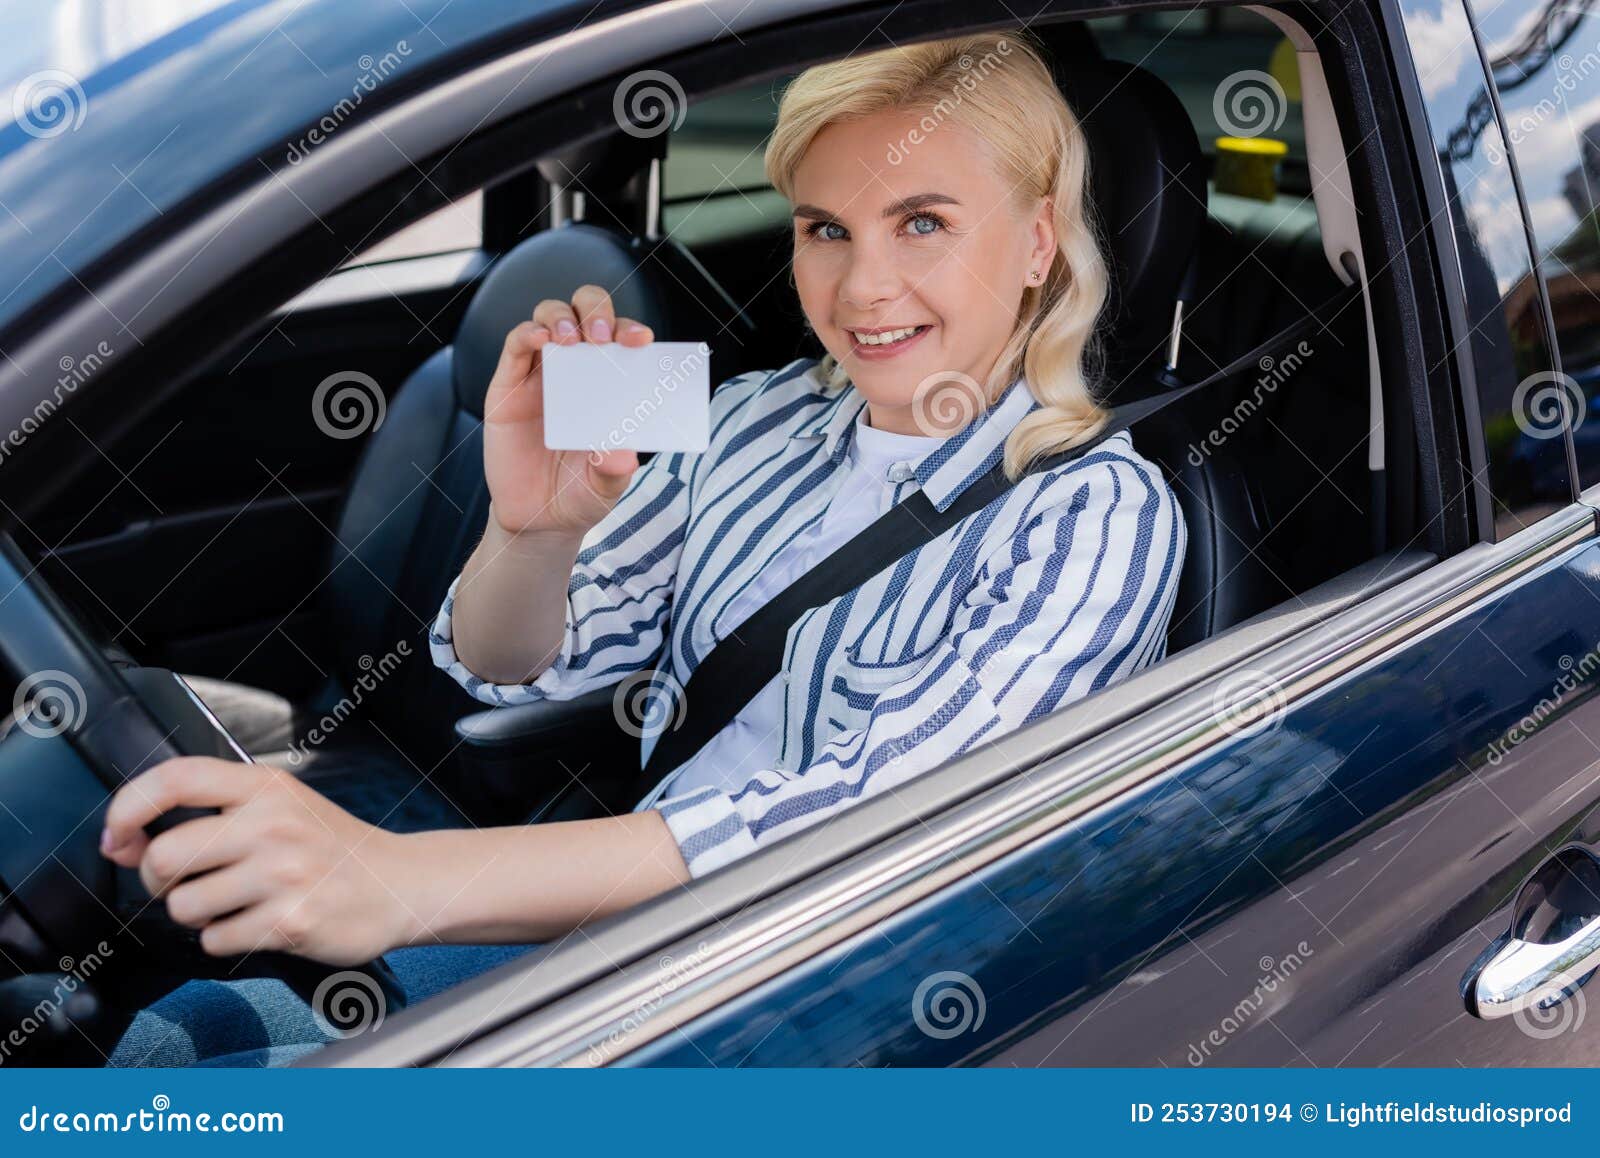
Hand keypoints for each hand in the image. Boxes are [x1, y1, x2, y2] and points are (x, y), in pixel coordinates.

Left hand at [100, 757, 411, 966]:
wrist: (401, 883)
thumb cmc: (333, 847)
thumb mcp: (281, 806)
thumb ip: (213, 811)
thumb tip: (125, 838)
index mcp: (265, 787)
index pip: (175, 779)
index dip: (129, 807)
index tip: (118, 836)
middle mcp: (273, 824)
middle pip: (165, 856)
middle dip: (162, 881)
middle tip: (190, 882)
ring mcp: (284, 873)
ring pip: (184, 906)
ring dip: (197, 915)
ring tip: (233, 905)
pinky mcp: (291, 920)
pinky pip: (216, 940)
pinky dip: (226, 940)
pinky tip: (257, 924)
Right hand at [483, 283, 655, 536]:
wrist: (536, 518)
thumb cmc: (579, 493)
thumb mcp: (605, 486)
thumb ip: (615, 470)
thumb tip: (624, 454)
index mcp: (610, 383)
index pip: (622, 339)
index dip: (631, 330)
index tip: (642, 341)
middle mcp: (577, 369)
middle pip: (585, 311)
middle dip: (596, 312)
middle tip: (601, 338)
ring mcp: (541, 373)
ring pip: (549, 316)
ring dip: (562, 317)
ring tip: (571, 340)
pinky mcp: (508, 385)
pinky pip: (515, 345)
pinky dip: (527, 333)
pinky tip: (540, 339)